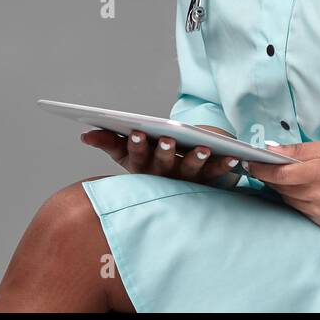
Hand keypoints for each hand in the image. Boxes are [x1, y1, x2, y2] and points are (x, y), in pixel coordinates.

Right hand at [79, 125, 242, 188]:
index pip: (135, 156)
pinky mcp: (207, 181)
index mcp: (142, 167)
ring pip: (189, 172)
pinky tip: (234, 157)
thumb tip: (85, 134)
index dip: (135, 146)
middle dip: (163, 152)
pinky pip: (216, 174)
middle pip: (162, 165)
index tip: (136, 132)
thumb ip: (108, 141)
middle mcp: (162, 177)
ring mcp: (184, 180)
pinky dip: (225, 166)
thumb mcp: (127, 152)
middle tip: (166, 140)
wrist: (180, 187)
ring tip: (203, 148)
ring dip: (195, 160)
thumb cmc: (149, 160)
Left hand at [244, 140, 319, 226]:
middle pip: (281, 188)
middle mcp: (318, 196)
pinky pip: (301, 210)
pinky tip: (301, 189)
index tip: (249, 162)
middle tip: (261, 165)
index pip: (279, 174)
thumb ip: (299, 151)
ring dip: (282, 189)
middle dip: (269, 177)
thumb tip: (272, 151)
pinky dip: (296, 199)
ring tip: (282, 176)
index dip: (260, 168)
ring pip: (289, 200)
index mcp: (319, 173)